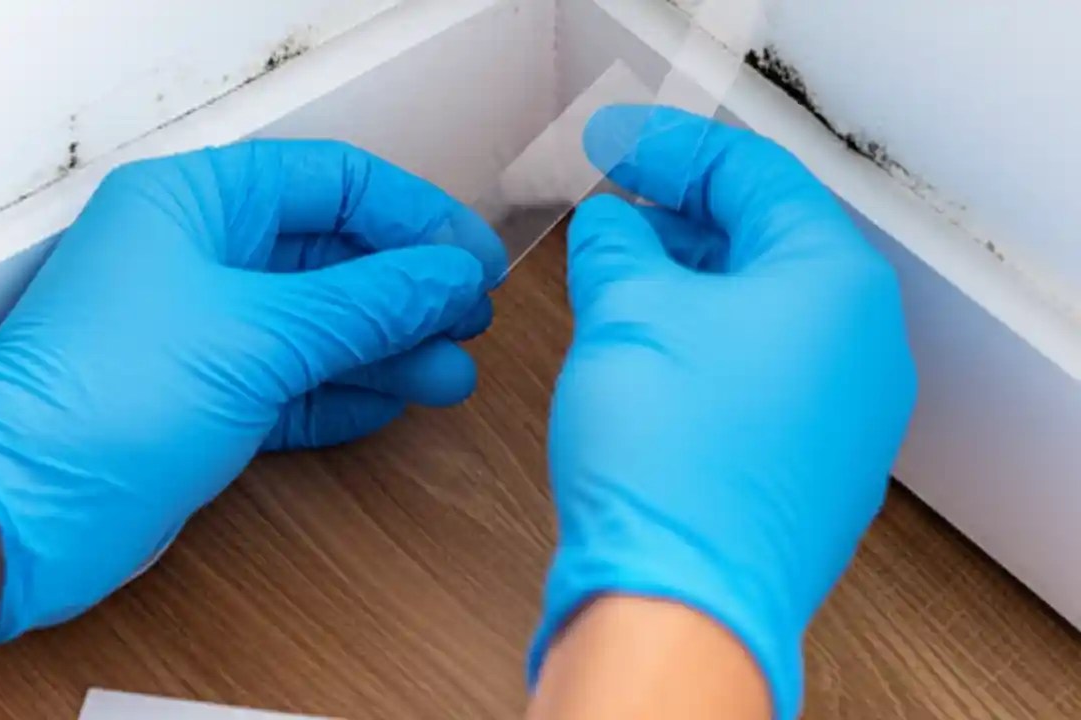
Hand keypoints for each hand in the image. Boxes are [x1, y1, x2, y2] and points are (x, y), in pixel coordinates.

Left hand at [0, 140, 506, 641]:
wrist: (24, 507)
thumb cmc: (102, 399)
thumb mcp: (260, 333)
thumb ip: (367, 302)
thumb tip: (446, 278)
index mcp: (196, 202)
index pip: (331, 184)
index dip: (412, 217)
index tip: (469, 259)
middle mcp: (198, 255)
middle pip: (332, 255)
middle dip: (405, 290)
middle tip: (467, 320)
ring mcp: (203, 328)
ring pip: (320, 323)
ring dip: (387, 347)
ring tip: (449, 372)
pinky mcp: (207, 394)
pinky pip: (297, 379)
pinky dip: (346, 390)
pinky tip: (394, 400)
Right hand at [531, 107, 916, 718]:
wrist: (680, 600)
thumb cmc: (670, 463)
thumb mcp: (626, 312)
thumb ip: (618, 245)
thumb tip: (614, 228)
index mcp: (835, 283)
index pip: (754, 175)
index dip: (670, 150)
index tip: (616, 147)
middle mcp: (862, 346)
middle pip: (767, 243)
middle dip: (681, 219)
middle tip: (614, 207)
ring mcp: (845, 414)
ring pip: (764, 314)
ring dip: (689, 283)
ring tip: (620, 276)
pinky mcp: (812, 467)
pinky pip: (763, 375)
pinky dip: (706, 345)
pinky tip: (650, 352)